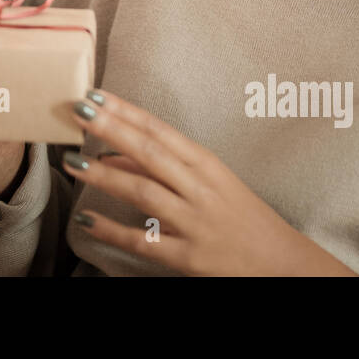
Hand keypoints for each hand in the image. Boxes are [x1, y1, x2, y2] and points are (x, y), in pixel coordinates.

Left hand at [61, 89, 357, 275]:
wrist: (284, 264)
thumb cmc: (244, 218)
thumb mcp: (210, 184)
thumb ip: (163, 169)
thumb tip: (113, 156)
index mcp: (206, 164)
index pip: (160, 130)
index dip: (126, 111)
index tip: (96, 94)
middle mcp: (201, 188)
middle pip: (150, 152)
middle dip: (112, 129)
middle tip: (79, 111)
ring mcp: (195, 222)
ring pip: (143, 192)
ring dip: (105, 176)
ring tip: (73, 161)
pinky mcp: (189, 256)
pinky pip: (143, 242)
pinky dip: (112, 230)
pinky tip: (87, 220)